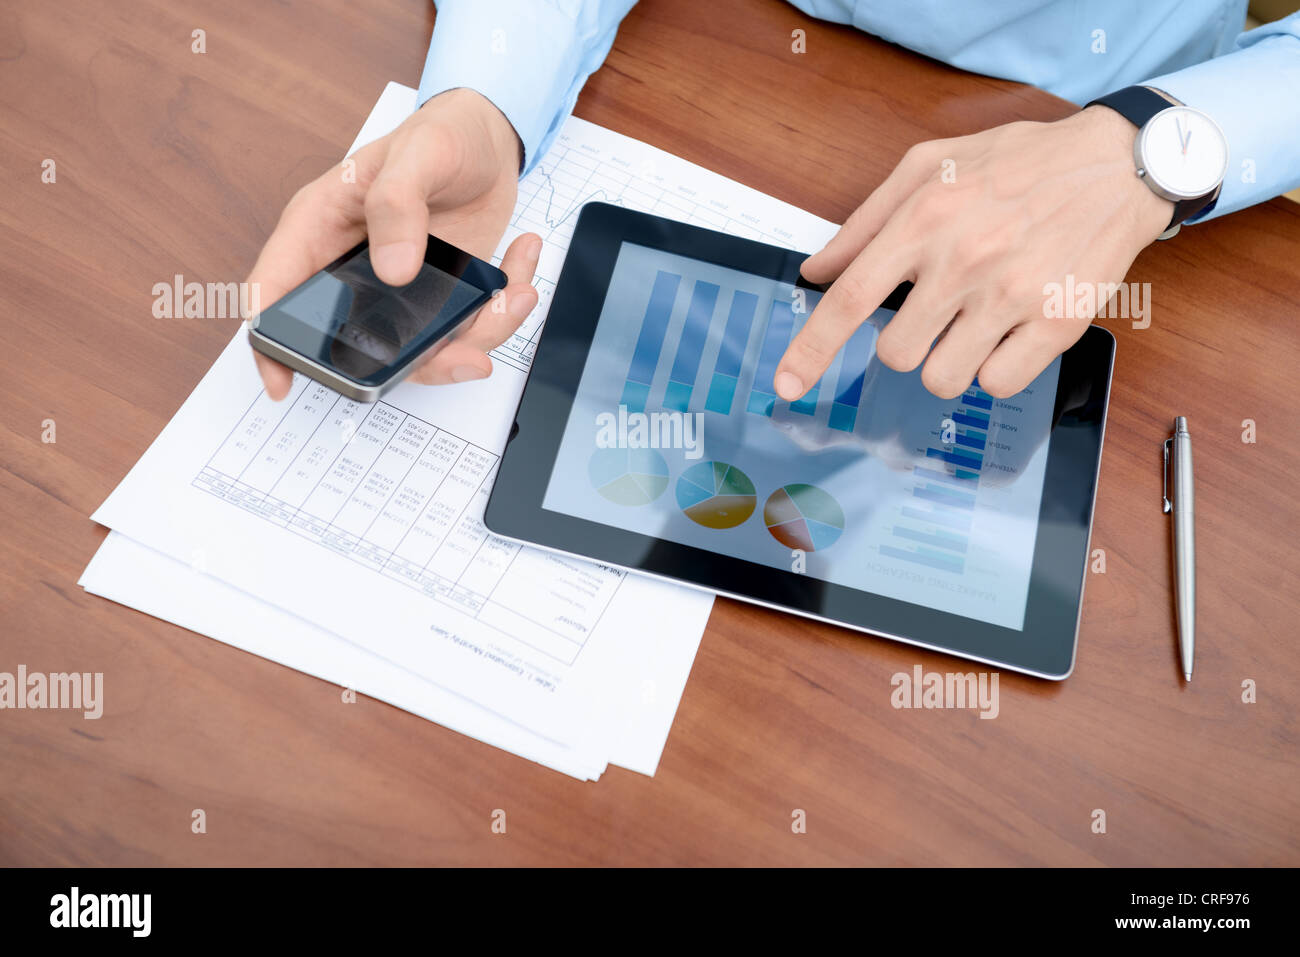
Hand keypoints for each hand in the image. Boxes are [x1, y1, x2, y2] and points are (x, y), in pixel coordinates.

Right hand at [245, 88, 540, 399]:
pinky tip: (523, 264)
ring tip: (517, 296)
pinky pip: (468, 329)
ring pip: (423, 349)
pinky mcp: (443, 299)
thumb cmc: (440, 133)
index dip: (270, 344)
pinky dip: (505, 310)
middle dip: (417, 362)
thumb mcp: (416, 152)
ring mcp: (401, 292)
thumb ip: (397, 203)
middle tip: (467, 356)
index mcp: (322, 228)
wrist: (491, 138)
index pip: (275, 291)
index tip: (282, 383)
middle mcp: (356, 270)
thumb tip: (392, 270)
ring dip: (479, 336)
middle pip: (360, 344)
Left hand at [775, 107, 1172, 400]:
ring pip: (942, 378)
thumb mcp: (930, 166)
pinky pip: (997, 384)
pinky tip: (1009, 332)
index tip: (786, 383)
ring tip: (974, 321)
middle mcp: (964, 259)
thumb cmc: (1016, 164)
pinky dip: (996, 368)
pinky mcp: (1057, 323)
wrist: (1117, 163)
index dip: (811, 349)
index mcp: (924, 219)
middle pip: (895, 352)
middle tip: (937, 310)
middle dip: (906, 341)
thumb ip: (865, 222)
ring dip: (948, 361)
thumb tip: (817, 271)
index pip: (850, 300)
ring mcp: (1011, 295)